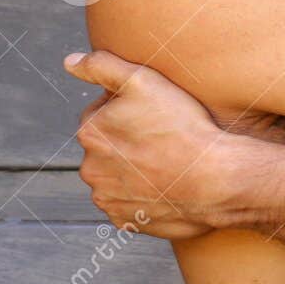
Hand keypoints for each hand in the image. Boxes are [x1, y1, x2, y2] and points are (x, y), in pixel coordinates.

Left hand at [63, 50, 235, 239]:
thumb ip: (101, 65)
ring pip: (117, 175)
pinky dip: (142, 194)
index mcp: (89, 132)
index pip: (102, 112)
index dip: (131, 109)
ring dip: (134, 168)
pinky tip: (165, 184)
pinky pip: (129, 202)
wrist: (215, 180)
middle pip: (108, 145)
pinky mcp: (125, 221)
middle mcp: (90, 169)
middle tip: (163, 137)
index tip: (155, 114)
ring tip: (167, 161)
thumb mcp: (142, 80)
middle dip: (128, 140)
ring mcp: (107, 199)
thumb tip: (69, 62)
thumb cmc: (182, 127)